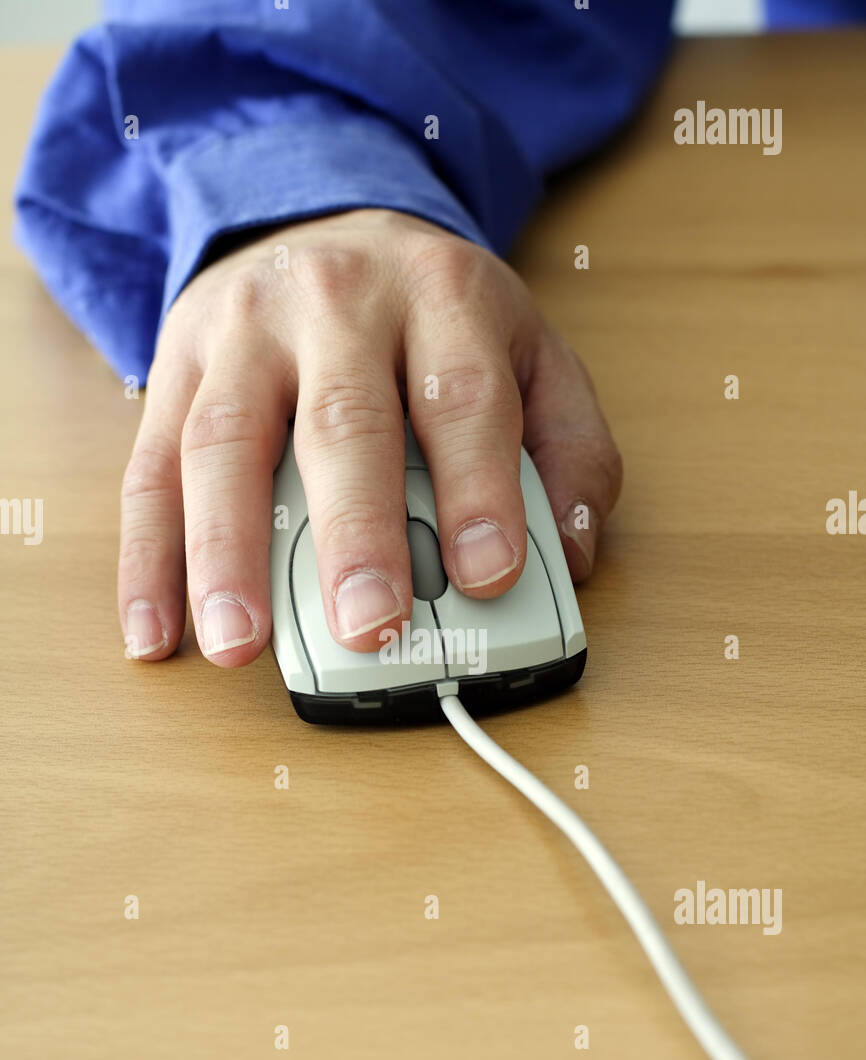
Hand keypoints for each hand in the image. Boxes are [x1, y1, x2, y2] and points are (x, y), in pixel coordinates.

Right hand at [118, 208, 620, 662]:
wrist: (321, 222)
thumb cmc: (433, 317)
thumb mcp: (531, 353)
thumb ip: (568, 451)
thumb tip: (566, 556)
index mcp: (440, 297)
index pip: (463, 396)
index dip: (477, 489)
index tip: (488, 578)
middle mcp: (336, 303)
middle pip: (342, 421)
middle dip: (355, 532)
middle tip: (367, 627)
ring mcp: (243, 332)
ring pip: (225, 443)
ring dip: (225, 554)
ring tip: (239, 644)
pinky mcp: (176, 366)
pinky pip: (150, 466)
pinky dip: (146, 559)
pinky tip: (157, 631)